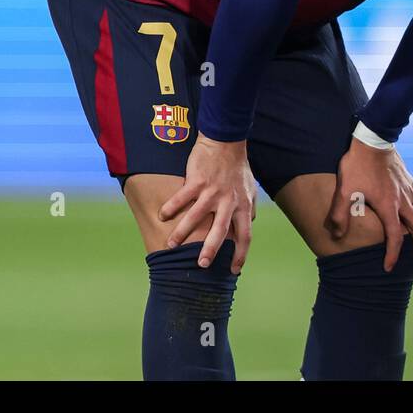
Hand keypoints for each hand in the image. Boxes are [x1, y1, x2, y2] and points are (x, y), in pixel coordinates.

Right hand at [159, 131, 257, 272]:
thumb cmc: (238, 168)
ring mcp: (212, 191)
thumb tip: (250, 224)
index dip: (240, 254)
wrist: (226, 142)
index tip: (234, 270)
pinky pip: (181, 197)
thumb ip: (249, 209)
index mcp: (243, 206)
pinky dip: (171, 207)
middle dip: (211, 250)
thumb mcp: (250, 190)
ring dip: (182, 232)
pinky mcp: (197, 181)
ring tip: (171, 245)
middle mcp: (228, 201)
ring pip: (195, 216)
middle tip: (201, 265)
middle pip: (220, 230)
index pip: (245, 235)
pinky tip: (162, 215)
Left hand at [326, 136, 412, 271]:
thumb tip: (336, 235)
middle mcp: (404, 200)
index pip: (395, 238)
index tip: (388, 268)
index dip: (392, 255)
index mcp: (389, 205)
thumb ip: (339, 214)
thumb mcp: (344, 189)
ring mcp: (409, 191)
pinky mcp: (410, 183)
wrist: (373, 138)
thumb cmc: (357, 164)